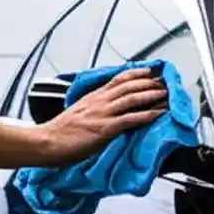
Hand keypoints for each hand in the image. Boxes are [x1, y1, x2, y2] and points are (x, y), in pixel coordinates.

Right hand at [36, 68, 167, 165]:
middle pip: (130, 85)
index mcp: (94, 96)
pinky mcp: (105, 128)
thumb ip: (95, 107)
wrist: (46, 142)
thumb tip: (110, 107)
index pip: (119, 78)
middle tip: (166, 82)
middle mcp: (100, 101)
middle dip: (150, 82)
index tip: (151, 71)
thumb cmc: (61, 132)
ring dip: (153, 95)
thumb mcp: (80, 111)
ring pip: (132, 98)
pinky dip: (147, 115)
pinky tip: (158, 114)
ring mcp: (103, 114)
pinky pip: (131, 119)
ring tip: (167, 94)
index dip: (137, 73)